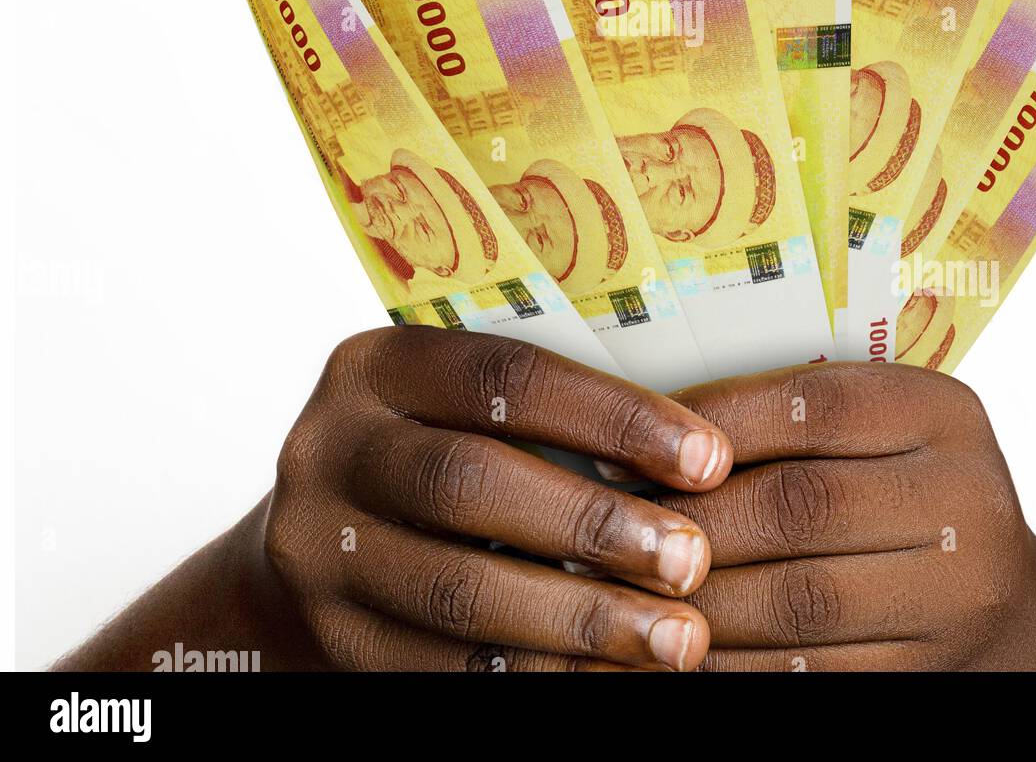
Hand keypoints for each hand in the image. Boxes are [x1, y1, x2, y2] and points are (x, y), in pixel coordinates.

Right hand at [58, 327, 732, 671]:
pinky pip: (447, 668)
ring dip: (581, 619)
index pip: (503, 375)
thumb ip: (548, 410)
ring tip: (677, 639)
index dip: (613, 416)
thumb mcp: (463, 403)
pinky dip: (542, 673)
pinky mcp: (337, 638)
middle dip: (595, 525)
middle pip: (471, 482)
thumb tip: (699, 447)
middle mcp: (330, 450)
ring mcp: (320, 551)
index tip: (708, 458)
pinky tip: (612, 676)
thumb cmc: (437, 448)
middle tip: (693, 560)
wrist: (324, 537)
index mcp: (376, 365)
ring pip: (458, 590)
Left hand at [655, 362, 1035, 671]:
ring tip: (620, 591)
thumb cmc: (905, 494)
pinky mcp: (924, 678)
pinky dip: (727, 667)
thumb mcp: (878, 430)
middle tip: (609, 529)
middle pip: (799, 506)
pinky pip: (806, 678)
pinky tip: (671, 650)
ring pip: (796, 603)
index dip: (709, 425)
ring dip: (692, 601)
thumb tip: (648, 429)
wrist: (1008, 612)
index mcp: (943, 416)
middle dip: (687, 521)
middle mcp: (966, 503)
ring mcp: (956, 601)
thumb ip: (791, 416)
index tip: (628, 447)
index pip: (813, 404)